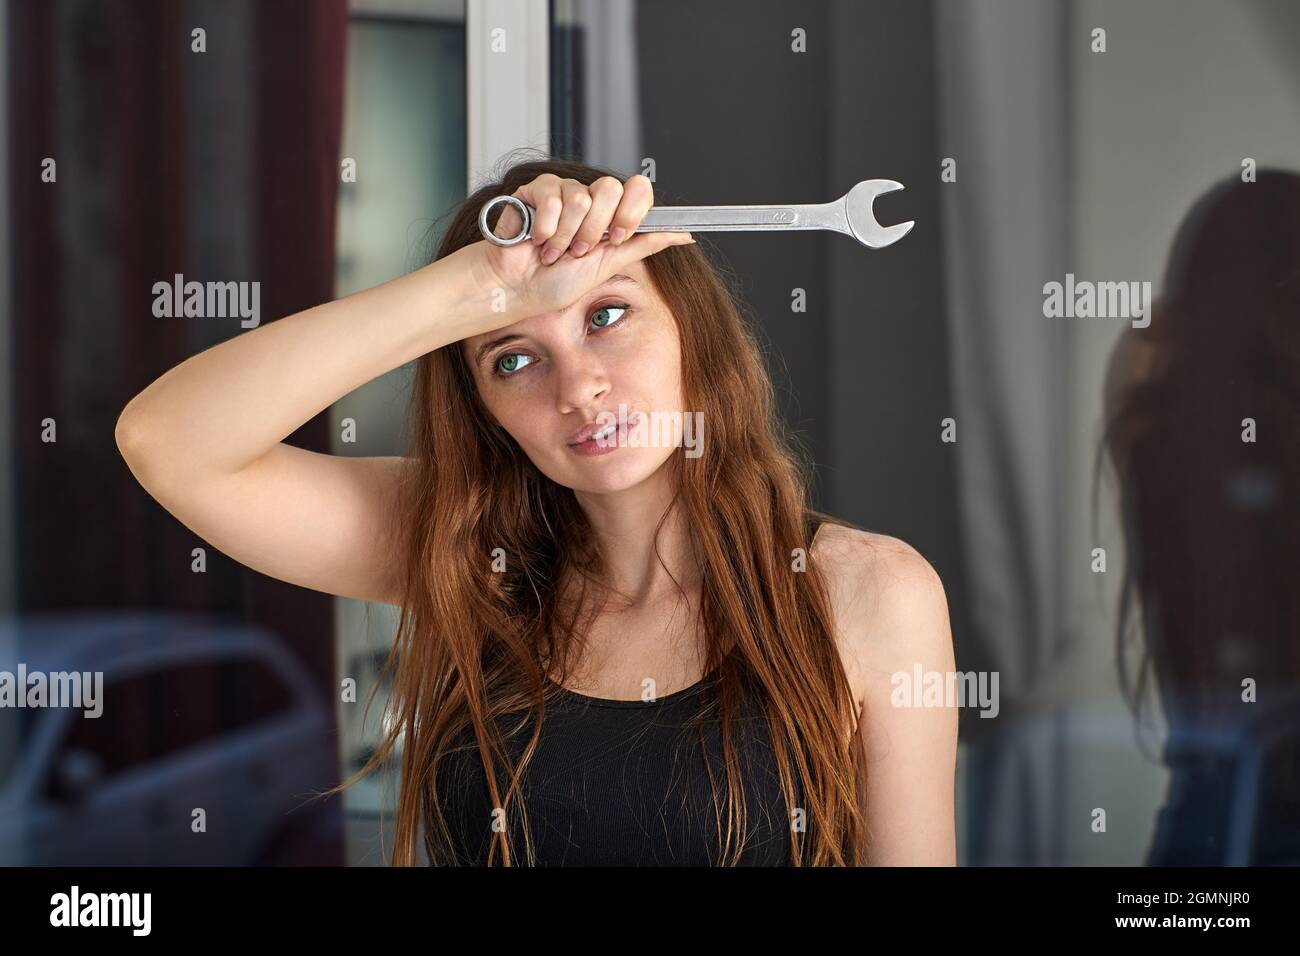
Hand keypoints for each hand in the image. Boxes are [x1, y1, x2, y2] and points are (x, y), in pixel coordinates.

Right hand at [465, 173, 693, 322]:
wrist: (519, 288)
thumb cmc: (556, 283)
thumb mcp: (609, 265)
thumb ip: (644, 244)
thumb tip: (684, 234)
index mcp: (611, 217)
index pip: (638, 189)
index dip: (630, 211)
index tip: (618, 236)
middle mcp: (591, 201)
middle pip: (611, 187)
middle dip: (595, 228)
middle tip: (579, 250)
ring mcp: (564, 193)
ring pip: (581, 196)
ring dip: (566, 234)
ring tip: (553, 251)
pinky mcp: (538, 190)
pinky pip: (552, 195)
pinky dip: (545, 225)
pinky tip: (536, 239)